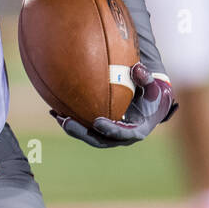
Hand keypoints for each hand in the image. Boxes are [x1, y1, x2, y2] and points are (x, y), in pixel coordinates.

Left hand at [50, 63, 176, 147]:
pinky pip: (83, 128)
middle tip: (67, 121)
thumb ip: (146, 78)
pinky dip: (70, 121)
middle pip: (99, 139)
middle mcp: (120, 137)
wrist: (150, 106)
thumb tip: (137, 68)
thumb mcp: (153, 87)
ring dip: (71, 128)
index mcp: (137, 131)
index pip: (122, 134)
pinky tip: (55, 111)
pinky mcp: (99, 131)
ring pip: (88, 135)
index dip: (110, 129)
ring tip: (56, 116)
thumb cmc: (152, 96)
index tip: (97, 121)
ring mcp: (108, 135)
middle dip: (81, 132)